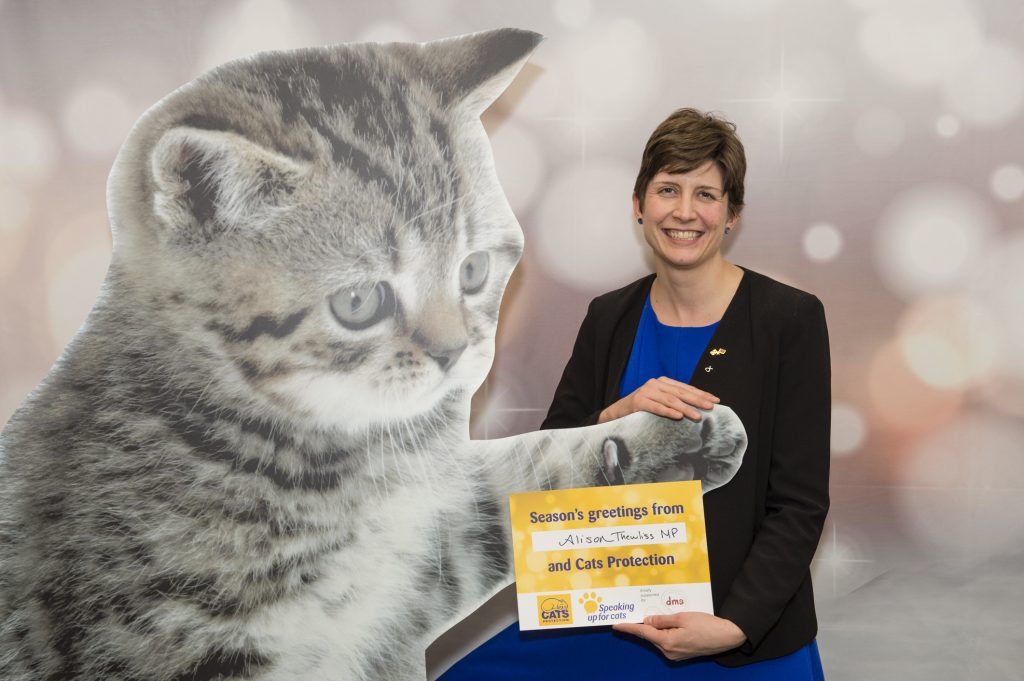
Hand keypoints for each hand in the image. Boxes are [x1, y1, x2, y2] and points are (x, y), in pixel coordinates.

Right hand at [598, 377, 718, 422]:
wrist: (617, 413)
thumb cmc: (642, 410)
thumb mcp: (659, 402)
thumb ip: (674, 401)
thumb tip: (699, 408)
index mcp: (663, 382)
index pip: (686, 388)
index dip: (701, 394)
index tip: (715, 400)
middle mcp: (655, 383)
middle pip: (680, 392)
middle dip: (698, 400)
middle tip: (711, 407)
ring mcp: (646, 391)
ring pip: (670, 400)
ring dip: (685, 408)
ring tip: (697, 416)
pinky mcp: (638, 401)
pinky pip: (656, 407)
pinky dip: (668, 412)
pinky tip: (678, 416)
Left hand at [613, 612, 745, 660]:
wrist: (727, 636)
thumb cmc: (707, 625)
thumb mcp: (682, 617)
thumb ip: (663, 619)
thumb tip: (647, 621)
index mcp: (667, 642)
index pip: (643, 633)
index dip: (629, 628)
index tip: (616, 625)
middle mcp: (669, 651)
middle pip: (651, 636)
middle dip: (644, 625)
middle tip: (636, 611)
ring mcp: (676, 654)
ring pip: (659, 638)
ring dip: (656, 628)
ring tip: (656, 613)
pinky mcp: (682, 653)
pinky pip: (667, 641)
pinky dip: (665, 632)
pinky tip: (667, 623)